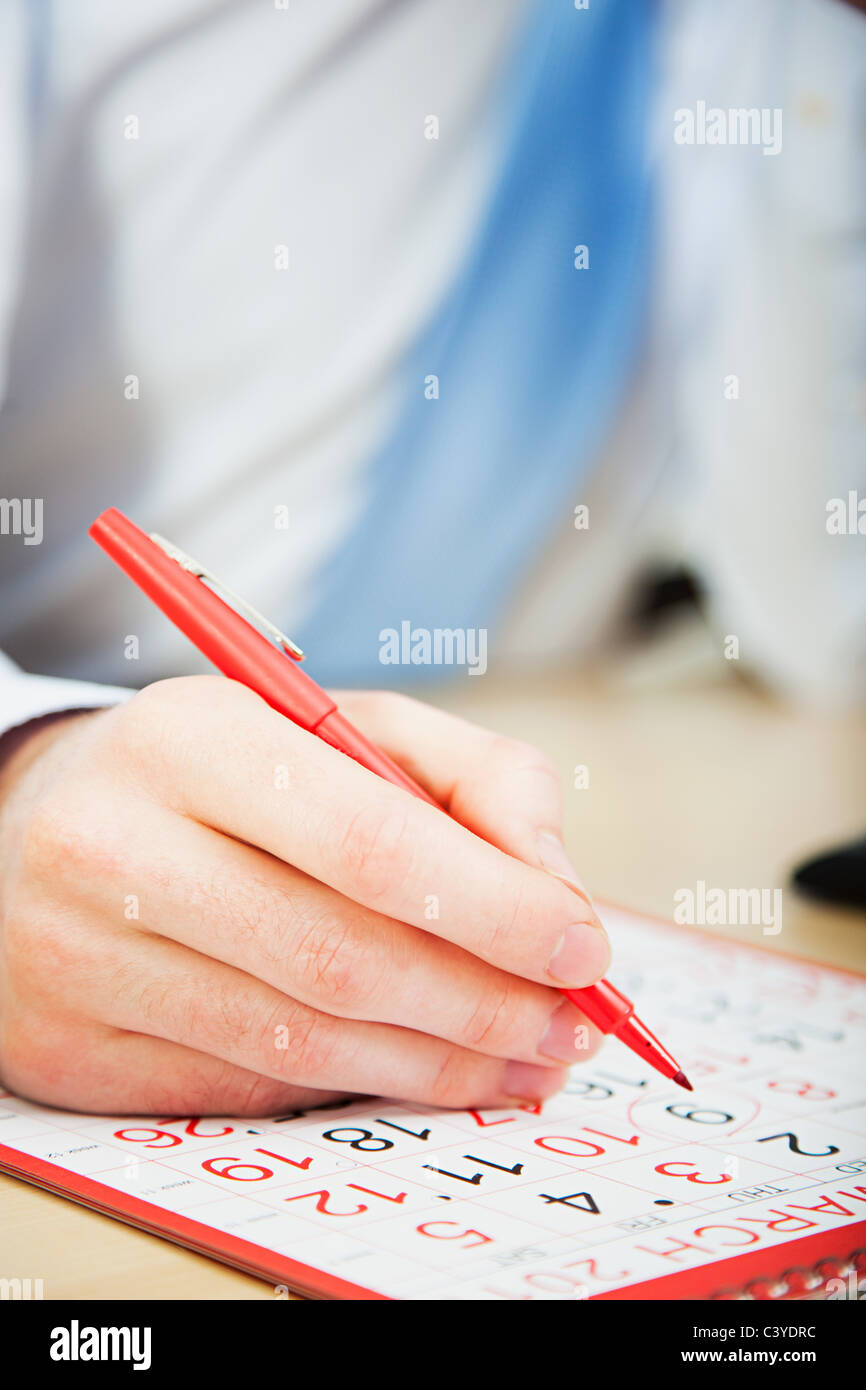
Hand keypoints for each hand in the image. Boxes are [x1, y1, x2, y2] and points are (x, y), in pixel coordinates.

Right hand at [0, 679, 608, 1115]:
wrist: (33, 825)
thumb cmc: (219, 773)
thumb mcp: (344, 727)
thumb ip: (475, 776)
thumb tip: (559, 888)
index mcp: (191, 738)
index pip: (371, 842)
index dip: (496, 907)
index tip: (582, 945)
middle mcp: (115, 846)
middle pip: (343, 959)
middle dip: (485, 1004)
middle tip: (572, 1024)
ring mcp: (80, 959)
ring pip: (301, 1041)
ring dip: (439, 1064)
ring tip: (522, 1058)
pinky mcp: (69, 1049)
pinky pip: (249, 1087)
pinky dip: (356, 1084)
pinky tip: (421, 1068)